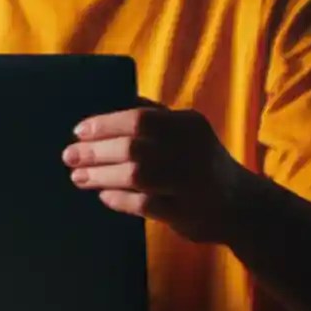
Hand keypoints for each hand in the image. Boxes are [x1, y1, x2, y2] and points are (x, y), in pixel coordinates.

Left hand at [61, 102, 248, 243]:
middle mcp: (192, 151)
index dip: (105, 124)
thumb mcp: (188, 132)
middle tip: (69, 156)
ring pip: (136, 175)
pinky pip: (144, 205)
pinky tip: (104, 196)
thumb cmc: (201, 162)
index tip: (79, 131)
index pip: (140, 118)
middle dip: (95, 151)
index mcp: (189, 124)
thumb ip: (156, 114)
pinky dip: (119, 199)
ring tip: (79, 176)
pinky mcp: (187, 213)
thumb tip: (115, 98)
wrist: (242, 206)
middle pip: (133, 147)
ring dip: (101, 176)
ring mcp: (191, 183)